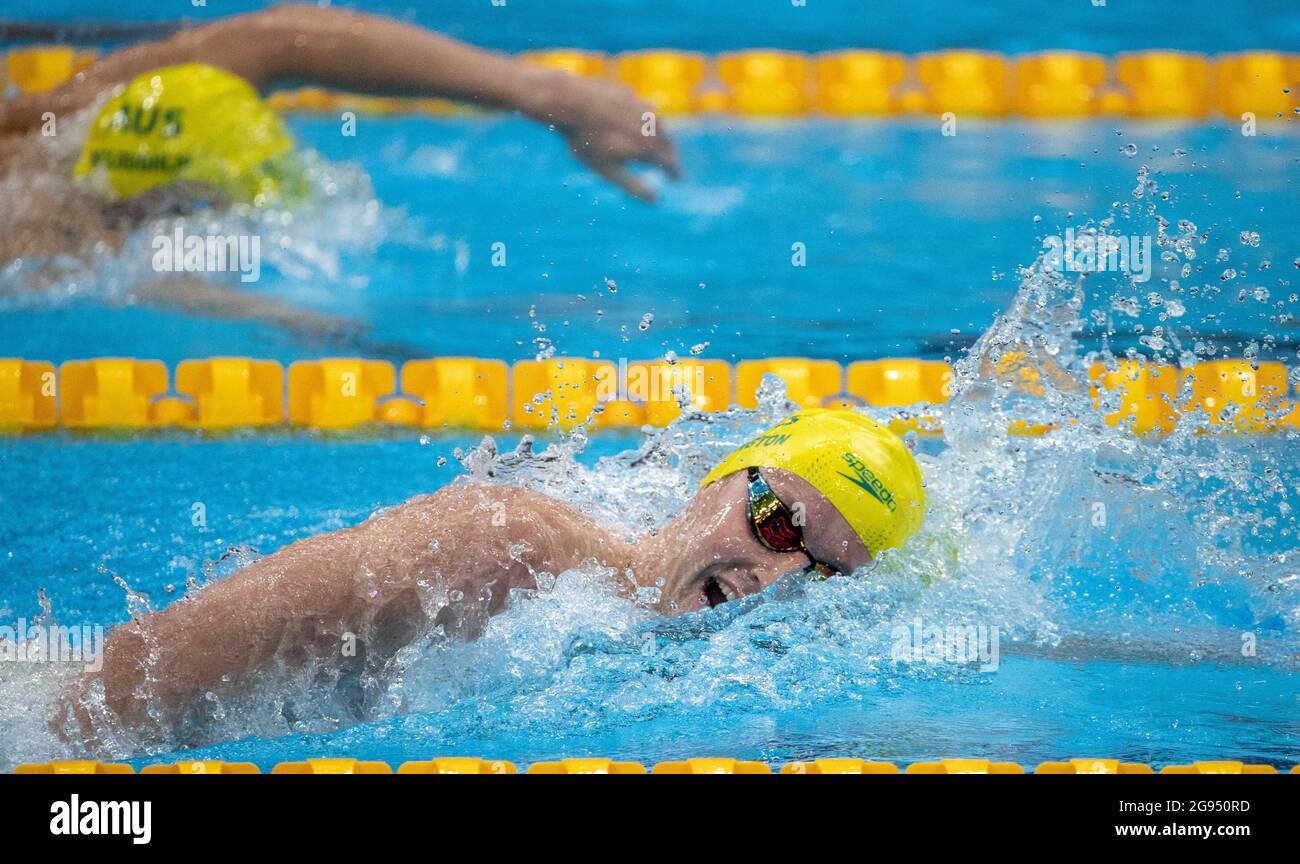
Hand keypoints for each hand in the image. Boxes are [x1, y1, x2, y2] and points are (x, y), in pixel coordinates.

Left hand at [520, 67, 680, 201]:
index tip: (677, 179)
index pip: (671, 163)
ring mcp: (641, 105)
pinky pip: (641, 109)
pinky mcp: (628, 93)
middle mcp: (651, 124)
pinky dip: (643, 119)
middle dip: (669, 154)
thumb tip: (655, 200)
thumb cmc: (587, 140)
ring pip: (656, 123)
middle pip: (667, 142)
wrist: (571, 101)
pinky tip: (635, 122)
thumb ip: (633, 186)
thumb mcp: (608, 170)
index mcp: (649, 146)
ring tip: (657, 143)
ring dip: (659, 135)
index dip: (675, 173)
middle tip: (670, 163)